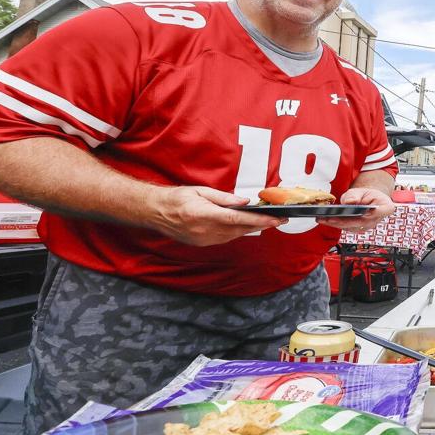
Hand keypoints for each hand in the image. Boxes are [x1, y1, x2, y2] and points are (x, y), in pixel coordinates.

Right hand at [150, 186, 285, 246]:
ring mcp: (204, 240)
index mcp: (204, 214)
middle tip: (279, 219)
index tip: (276, 219)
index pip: (238, 219)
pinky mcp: (203, 244)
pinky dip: (238, 232)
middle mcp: (205, 230)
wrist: (155, 212)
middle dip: (262, 225)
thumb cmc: (176, 198)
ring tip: (267, 222)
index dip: (259, 220)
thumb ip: (224, 198)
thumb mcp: (200, 191)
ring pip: (236, 235)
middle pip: (241, 229)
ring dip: (252, 229)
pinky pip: (226, 238)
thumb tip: (244, 202)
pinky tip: (246, 226)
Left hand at [317, 187, 395, 231]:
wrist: (370, 200)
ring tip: (322, 219)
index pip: (377, 213)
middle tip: (326, 218)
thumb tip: (348, 202)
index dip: (367, 215)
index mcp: (384, 208)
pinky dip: (336, 224)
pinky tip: (326, 220)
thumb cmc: (368, 195)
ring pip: (351, 227)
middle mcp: (376, 220)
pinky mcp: (359, 229)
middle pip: (358, 222)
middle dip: (341, 221)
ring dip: (336, 224)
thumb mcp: (362, 190)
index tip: (354, 213)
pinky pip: (347, 227)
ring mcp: (367, 226)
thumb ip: (355, 195)